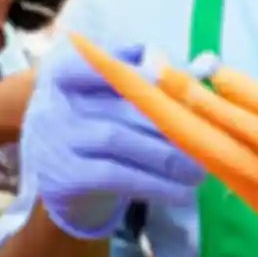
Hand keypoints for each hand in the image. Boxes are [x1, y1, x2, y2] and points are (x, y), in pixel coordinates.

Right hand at [20, 40, 204, 238]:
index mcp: (61, 77)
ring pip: (116, 139)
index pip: (88, 63)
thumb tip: (171, 67)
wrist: (61, 181)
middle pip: (114, 105)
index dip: (121, 65)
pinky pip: (115, 176)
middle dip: (163, 119)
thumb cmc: (93, 129)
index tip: (159, 73)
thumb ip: (131, 80)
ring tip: (198, 169)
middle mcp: (53, 105)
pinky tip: (181, 192)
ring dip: (164, 155)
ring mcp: (57, 142)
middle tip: (204, 134)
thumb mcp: (100, 99)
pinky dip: (152, 184)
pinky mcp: (65, 177)